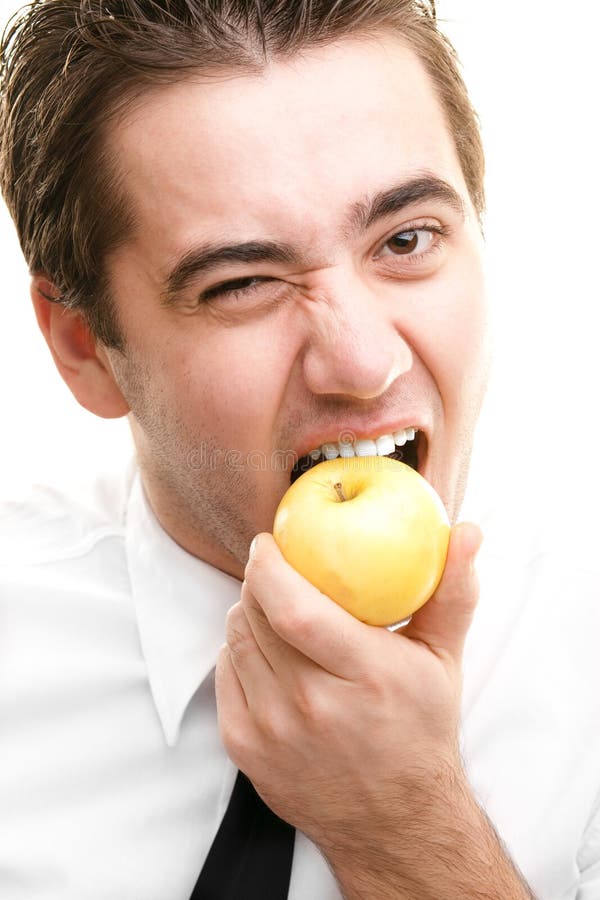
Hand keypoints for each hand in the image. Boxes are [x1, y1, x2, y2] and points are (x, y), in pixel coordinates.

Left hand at [215, 522, 482, 863]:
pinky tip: (267, 653)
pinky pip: (224, 674)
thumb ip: (453, 592)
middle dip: (257, 581)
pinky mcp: (245, 750)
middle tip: (275, 570)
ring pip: (234, 641)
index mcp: (366, 675)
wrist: (395, 822)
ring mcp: (273, 733)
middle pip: (256, 618)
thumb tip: (465, 532)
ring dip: (246, 612)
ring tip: (273, 608)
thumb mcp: (444, 659)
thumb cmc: (420, 728)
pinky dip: (237, 651)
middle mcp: (314, 707)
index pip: (295, 611)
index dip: (269, 568)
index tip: (269, 543)